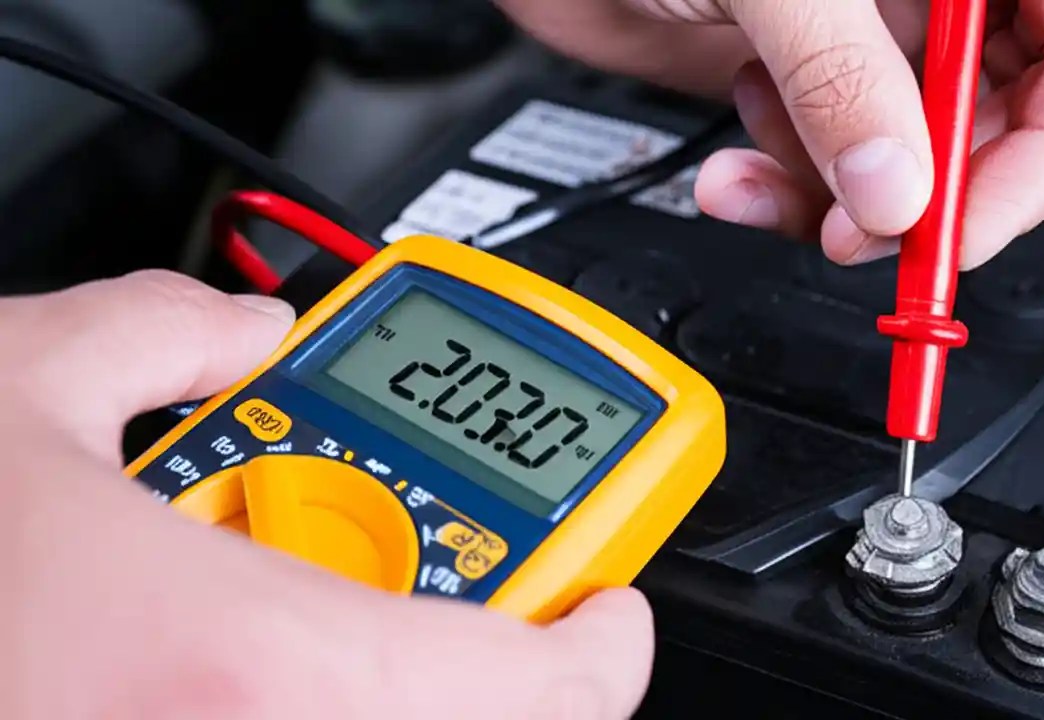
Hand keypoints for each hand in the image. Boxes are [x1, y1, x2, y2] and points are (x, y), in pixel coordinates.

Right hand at [3, 271, 651, 719]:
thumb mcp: (18, 392)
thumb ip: (159, 333)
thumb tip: (233, 329)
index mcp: (264, 664)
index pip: (547, 692)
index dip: (607, 645)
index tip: (610, 605)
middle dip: (512, 667)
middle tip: (476, 597)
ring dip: (426, 691)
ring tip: (356, 615)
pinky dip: (334, 705)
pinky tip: (256, 657)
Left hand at [495, 0, 1043, 268]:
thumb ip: (840, 74)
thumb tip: (898, 194)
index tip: (969, 220)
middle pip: (1006, 116)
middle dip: (933, 193)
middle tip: (868, 237)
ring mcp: (860, 35)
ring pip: (907, 160)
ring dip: (842, 204)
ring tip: (771, 183)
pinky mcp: (795, 78)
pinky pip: (827, 168)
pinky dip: (785, 192)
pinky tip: (737, 167)